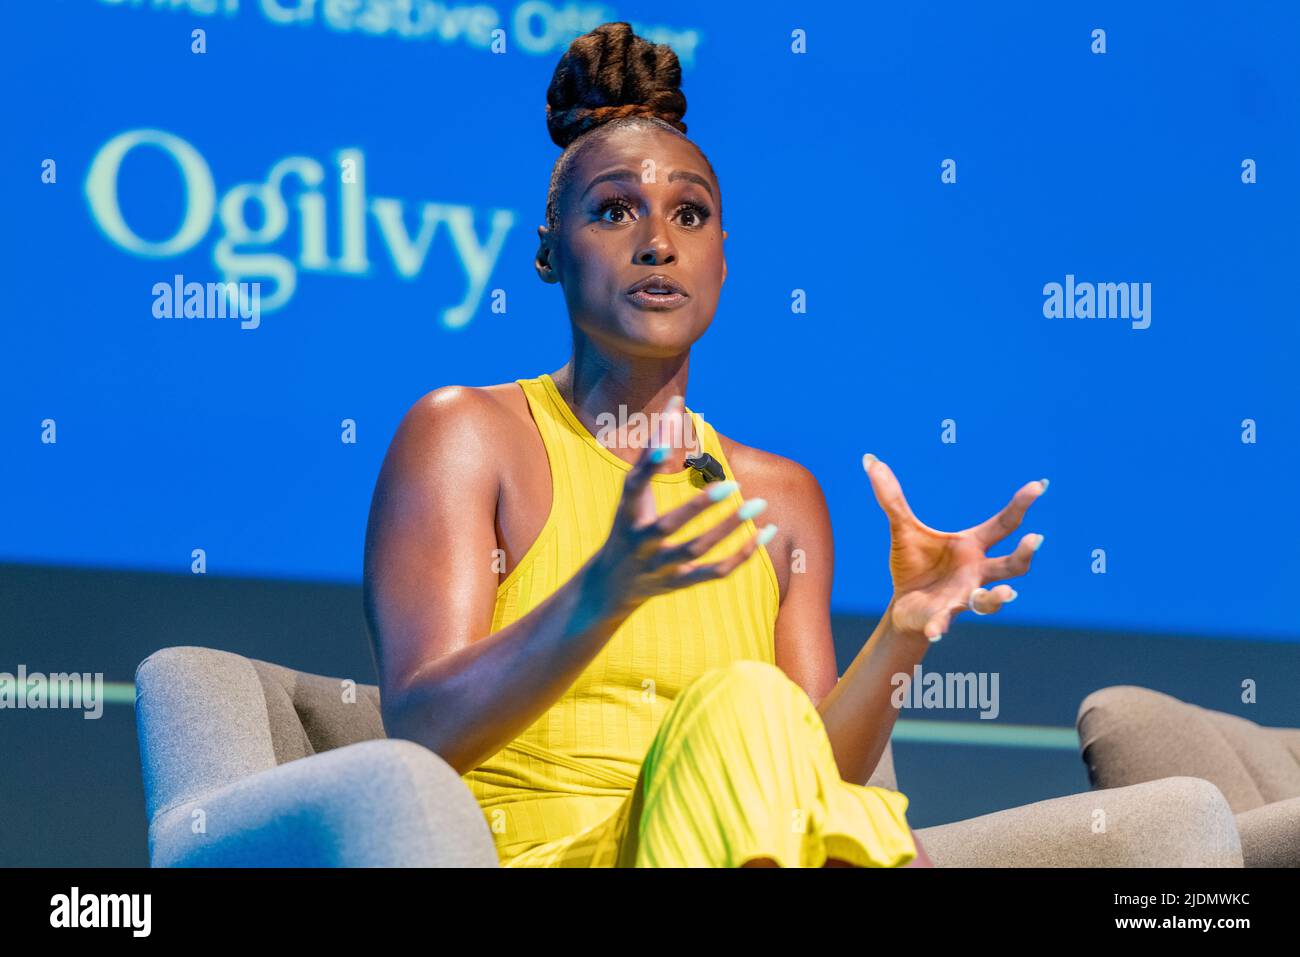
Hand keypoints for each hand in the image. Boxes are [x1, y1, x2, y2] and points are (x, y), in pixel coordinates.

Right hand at [584, 396, 775, 616]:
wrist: (611, 585)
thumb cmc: (626, 525)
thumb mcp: (631, 493)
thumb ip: (653, 450)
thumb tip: (676, 403)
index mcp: (626, 515)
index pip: (634, 489)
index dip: (648, 467)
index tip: (666, 445)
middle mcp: (641, 543)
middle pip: (670, 527)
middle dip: (698, 507)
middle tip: (730, 483)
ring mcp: (661, 567)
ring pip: (697, 551)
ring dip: (729, 529)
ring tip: (758, 504)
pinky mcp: (681, 582)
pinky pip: (715, 572)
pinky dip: (742, 555)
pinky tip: (765, 532)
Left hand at [861, 453, 1045, 641]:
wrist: (903, 604)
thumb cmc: (914, 565)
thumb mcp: (903, 530)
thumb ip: (891, 498)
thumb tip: (870, 460)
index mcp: (972, 547)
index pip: (1004, 524)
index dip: (1021, 505)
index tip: (1039, 485)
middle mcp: (976, 572)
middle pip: (1012, 565)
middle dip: (1025, 554)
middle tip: (1035, 539)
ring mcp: (963, 596)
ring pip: (990, 600)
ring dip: (998, 598)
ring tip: (1006, 594)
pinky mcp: (942, 616)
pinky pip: (945, 622)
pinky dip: (940, 626)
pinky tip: (935, 631)